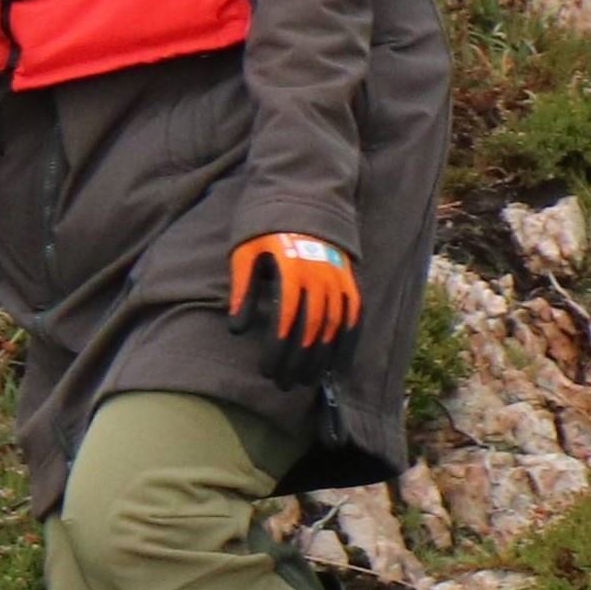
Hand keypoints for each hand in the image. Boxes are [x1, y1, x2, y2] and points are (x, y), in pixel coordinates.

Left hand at [227, 233, 363, 389]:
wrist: (304, 205)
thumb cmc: (268, 232)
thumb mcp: (246, 254)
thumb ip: (242, 290)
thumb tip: (236, 329)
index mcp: (293, 270)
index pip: (287, 319)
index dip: (277, 348)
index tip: (266, 370)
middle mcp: (321, 276)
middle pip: (311, 328)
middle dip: (297, 360)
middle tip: (283, 384)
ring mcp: (340, 280)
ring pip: (334, 326)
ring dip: (322, 357)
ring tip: (307, 380)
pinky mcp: (351, 281)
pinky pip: (354, 316)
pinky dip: (348, 340)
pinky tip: (339, 362)